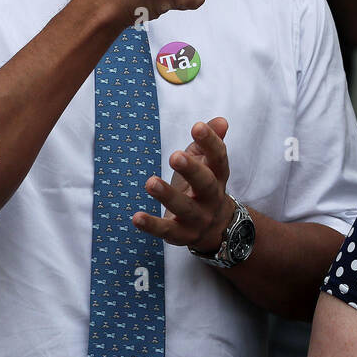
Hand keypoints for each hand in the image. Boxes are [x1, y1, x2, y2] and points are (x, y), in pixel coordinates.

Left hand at [134, 118, 233, 252]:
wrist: (217, 227)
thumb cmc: (205, 185)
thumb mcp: (209, 164)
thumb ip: (210, 142)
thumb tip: (220, 121)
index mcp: (218, 176)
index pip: (218, 158)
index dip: (210, 142)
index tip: (197, 127)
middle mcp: (212, 197)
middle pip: (205, 183)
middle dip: (191, 170)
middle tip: (175, 156)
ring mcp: (198, 218)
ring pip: (185, 207)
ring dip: (168, 196)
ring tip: (150, 182)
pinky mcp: (182, 234)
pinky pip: (167, 231)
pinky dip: (151, 225)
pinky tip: (137, 217)